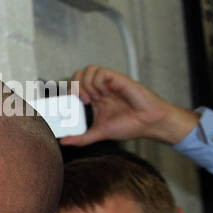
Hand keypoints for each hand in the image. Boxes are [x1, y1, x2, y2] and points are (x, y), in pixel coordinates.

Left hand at [63, 65, 197, 146]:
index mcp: (94, 99)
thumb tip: (63, 142)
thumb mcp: (100, 133)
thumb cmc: (130, 125)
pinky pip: (101, 72)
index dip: (68, 92)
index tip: (70, 106)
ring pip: (88, 70)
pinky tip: (105, 94)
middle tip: (82, 101)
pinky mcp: (118, 80)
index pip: (74, 87)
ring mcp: (109, 84)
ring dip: (86, 84)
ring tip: (94, 99)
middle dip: (74, 87)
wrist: (150, 123)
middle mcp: (100, 89)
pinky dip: (97, 83)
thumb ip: (82, 138)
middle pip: (78, 75)